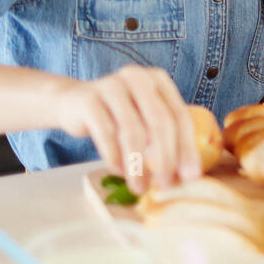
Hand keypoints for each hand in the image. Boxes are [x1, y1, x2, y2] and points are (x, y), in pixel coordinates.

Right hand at [54, 65, 201, 194]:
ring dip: (137, 164)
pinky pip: (105, 132)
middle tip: (165, 185)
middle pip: (159, 122)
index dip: (187, 148)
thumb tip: (185, 175)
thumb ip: (164, 137)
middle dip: (165, 158)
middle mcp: (138, 77)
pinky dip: (113, 155)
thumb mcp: (144, 117)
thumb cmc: (117, 114)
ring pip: (132, 130)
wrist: (73, 102)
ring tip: (139, 186)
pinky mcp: (88, 99)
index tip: (190, 177)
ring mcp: (111, 85)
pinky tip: (118, 170)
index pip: (180, 115)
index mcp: (158, 79)